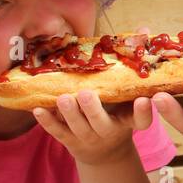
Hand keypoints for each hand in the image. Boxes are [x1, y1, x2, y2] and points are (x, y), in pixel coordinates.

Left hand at [33, 25, 156, 166]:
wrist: (104, 152)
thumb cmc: (117, 113)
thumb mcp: (129, 96)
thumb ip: (133, 65)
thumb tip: (144, 30)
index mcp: (128, 120)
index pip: (141, 120)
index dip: (143, 112)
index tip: (143, 100)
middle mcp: (109, 131)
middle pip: (102, 124)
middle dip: (93, 110)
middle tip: (86, 94)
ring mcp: (88, 137)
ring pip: (78, 128)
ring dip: (69, 113)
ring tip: (63, 98)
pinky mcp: (69, 141)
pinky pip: (57, 132)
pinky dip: (47, 122)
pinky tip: (37, 109)